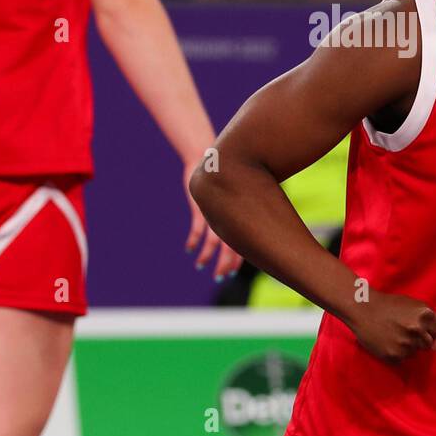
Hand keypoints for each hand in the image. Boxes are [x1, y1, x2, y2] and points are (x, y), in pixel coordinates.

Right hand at [183, 165, 241, 280]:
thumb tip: (246, 227)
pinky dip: (193, 240)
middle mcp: (232, 214)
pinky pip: (198, 228)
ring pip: (214, 240)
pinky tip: (189, 249)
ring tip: (200, 265)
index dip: (238, 259)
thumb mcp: (234, 194)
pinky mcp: (201, 206)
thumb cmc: (227, 176)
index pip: (244, 242)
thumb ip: (239, 210)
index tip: (231, 273)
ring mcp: (216, 211)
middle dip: (224, 264)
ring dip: (206, 255)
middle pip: (231, 245)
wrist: (211, 156)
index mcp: (242, 214)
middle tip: (220, 278)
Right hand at [345, 290, 435, 363]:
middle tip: (402, 330)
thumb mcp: (412, 305)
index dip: (429, 331)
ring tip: (392, 334)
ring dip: (406, 346)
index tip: (419, 329)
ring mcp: (406, 344)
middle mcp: (417, 330)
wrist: (362, 309)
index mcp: (424, 315)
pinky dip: (396, 353)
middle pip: (427, 344)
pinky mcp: (394, 355)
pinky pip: (402, 359)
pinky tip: (387, 341)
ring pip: (414, 352)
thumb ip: (429, 320)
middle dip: (417, 339)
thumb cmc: (388, 305)